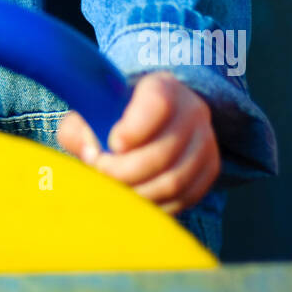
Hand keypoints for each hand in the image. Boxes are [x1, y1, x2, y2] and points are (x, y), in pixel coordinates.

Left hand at [56, 71, 220, 213]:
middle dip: (125, 172)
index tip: (112, 143)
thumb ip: (81, 128)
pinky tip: (134, 200)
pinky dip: (155, 205)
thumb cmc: (113, 113)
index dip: (134, 130)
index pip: (157, 104)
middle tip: (101, 173)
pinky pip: (185, 198)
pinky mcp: (210, 168)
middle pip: (164, 152)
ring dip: (137, 193)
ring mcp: (205, 140)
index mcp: (162, 86)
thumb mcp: (92, 110)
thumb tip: (89, 153)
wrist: (151, 117)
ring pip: (174, 181)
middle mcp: (191, 110)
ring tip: (113, 190)